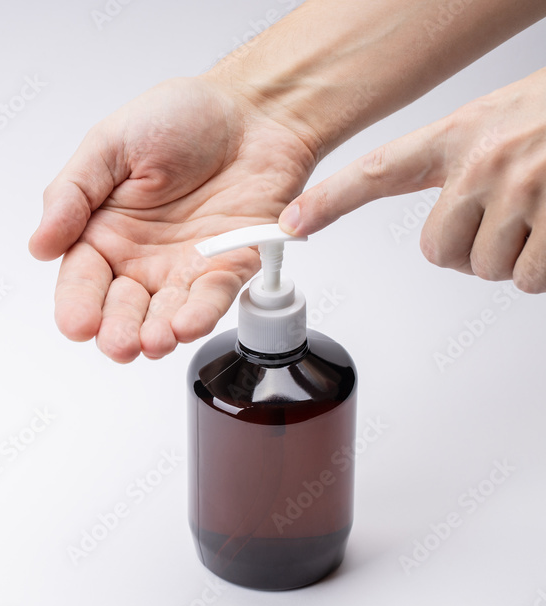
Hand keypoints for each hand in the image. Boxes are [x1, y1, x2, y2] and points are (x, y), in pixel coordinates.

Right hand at [29, 75, 318, 361]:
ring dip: (158, 334)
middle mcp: (141, 259)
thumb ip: (72, 194)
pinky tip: (186, 325)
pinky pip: (215, 296)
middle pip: (121, 309)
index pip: (82, 281)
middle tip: (118, 343)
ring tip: (152, 342)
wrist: (250, 105)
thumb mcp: (108, 144)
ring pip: (166, 314)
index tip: (78, 324)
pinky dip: (202, 313)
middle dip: (118, 331)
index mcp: (103, 232)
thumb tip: (39, 244)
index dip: (78, 306)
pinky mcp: (232, 265)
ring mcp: (185, 267)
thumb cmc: (177, 117)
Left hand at [280, 67, 545, 293]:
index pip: (376, 171)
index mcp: (460, 136)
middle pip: (439, 252)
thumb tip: (444, 227)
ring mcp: (525, 191)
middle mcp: (484, 163)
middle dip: (469, 251)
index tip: (289, 223)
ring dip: (515, 258)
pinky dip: (545, 270)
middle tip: (502, 224)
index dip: (328, 200)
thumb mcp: (499, 122)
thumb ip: (460, 166)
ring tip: (542, 217)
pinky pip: (530, 279)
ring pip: (488, 269)